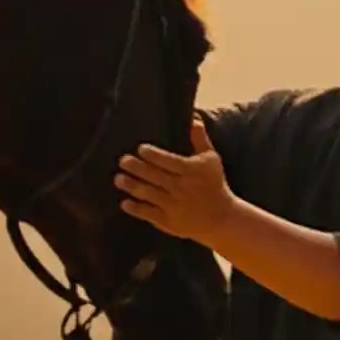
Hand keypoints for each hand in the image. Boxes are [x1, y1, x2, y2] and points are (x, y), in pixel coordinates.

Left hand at [114, 117, 234, 244]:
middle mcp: (181, 188)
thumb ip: (199, 138)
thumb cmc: (214, 184)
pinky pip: (150, 214)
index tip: (140, 149)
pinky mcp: (169, 222)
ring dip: (132, 186)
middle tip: (123, 161)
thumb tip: (192, 117)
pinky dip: (136, 209)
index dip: (154, 155)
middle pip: (155, 176)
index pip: (169, 161)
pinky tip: (124, 203)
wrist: (221, 219)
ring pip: (149, 194)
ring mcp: (174, 206)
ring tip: (118, 179)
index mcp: (191, 172)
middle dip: (137, 168)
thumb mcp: (211, 159)